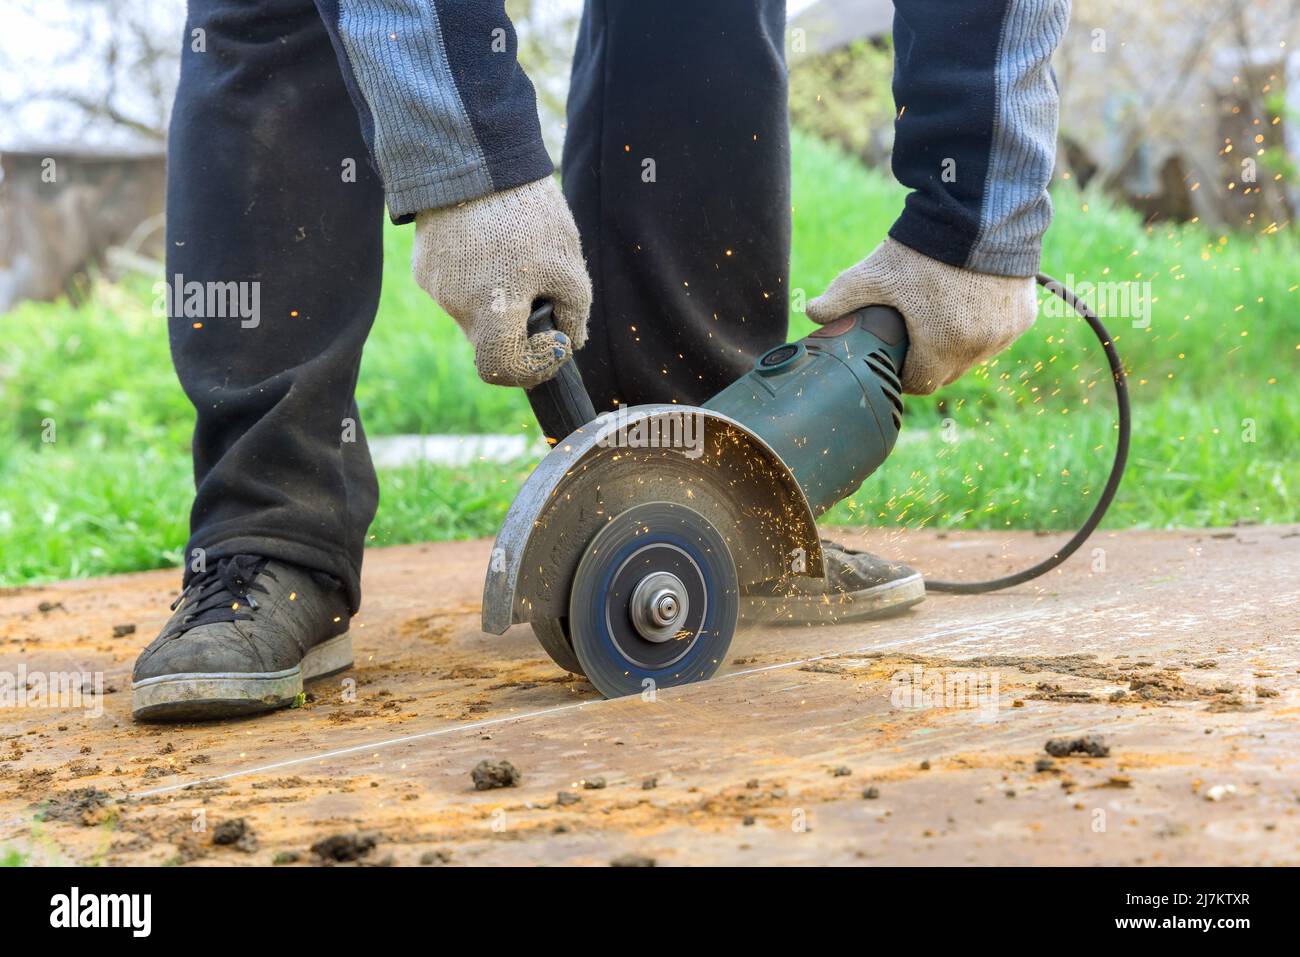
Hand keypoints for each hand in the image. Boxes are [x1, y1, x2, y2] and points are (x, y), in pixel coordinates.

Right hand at [412, 176, 591, 388]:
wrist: (472, 156)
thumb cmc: (526, 213)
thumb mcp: (568, 263)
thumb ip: (575, 312)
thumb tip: (571, 341)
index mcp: (491, 313)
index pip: (501, 370)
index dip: (531, 366)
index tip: (551, 340)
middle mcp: (455, 307)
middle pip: (490, 341)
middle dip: (519, 326)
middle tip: (541, 290)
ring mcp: (434, 286)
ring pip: (473, 312)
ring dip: (498, 299)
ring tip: (515, 255)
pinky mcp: (423, 265)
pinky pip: (455, 287)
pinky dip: (477, 278)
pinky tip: (491, 243)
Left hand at [807, 238, 1036, 393]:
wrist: (981, 211)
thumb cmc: (925, 249)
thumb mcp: (877, 273)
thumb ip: (841, 297)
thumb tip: (811, 313)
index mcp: (943, 345)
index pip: (919, 383)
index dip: (902, 374)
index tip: (894, 358)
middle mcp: (980, 347)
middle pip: (947, 373)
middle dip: (928, 361)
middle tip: (913, 338)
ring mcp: (1006, 332)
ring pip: (975, 356)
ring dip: (958, 346)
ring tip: (941, 319)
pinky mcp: (1024, 316)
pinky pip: (999, 335)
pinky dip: (985, 327)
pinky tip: (969, 306)